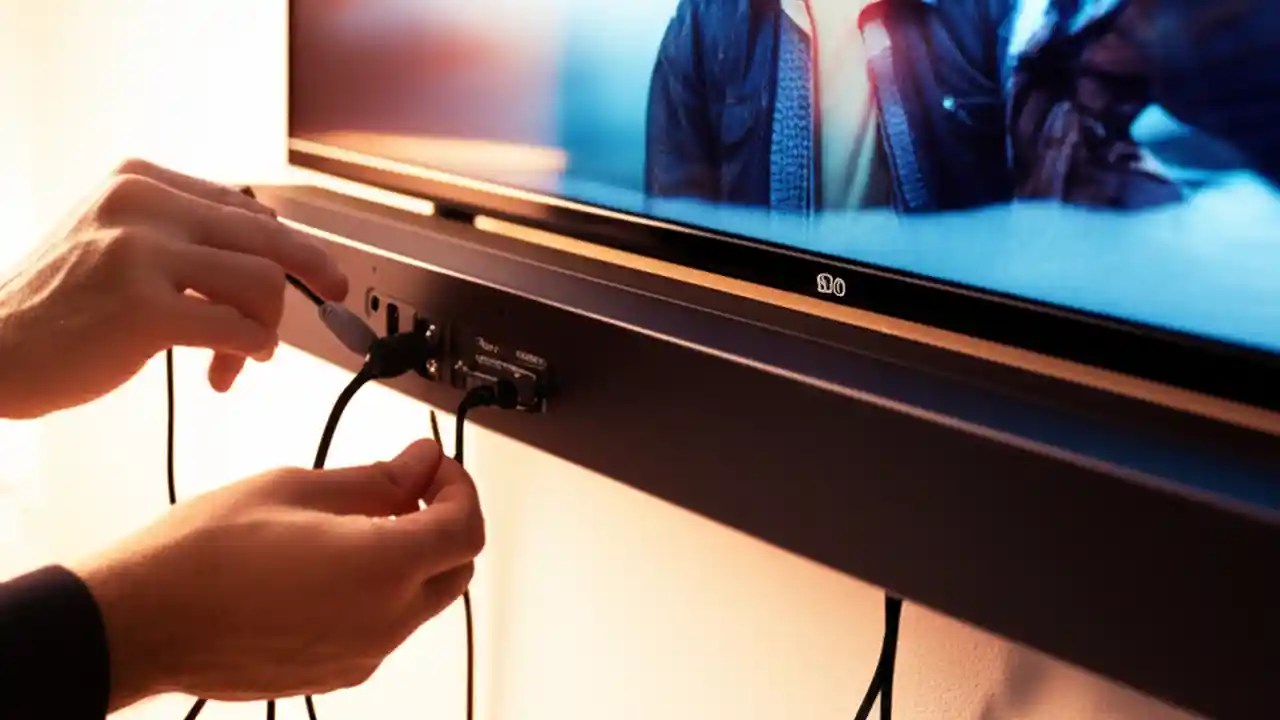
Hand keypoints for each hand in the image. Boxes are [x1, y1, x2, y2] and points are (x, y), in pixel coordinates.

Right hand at [0, 159, 348, 417]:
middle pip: (265, 234)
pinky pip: (236, 326)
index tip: (317, 268)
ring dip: (265, 328)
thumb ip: (183, 233)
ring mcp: (141, 252)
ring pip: (260, 281)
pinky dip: (249, 349)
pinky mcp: (142, 307)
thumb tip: (269, 247)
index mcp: (141, 180)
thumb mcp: (116, 239)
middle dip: (312, 268)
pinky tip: (229, 368)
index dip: (289, 243)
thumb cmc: (60, 305)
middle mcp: (142, 204)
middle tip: (336, 294)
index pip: (244, 207)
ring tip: (242, 355)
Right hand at [70, 440, 483, 709]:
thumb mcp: (296, 489)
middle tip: (408, 490)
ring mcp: (363, 654)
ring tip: (361, 523)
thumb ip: (376, 479)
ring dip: (414, 559)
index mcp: (383, 567)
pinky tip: (336, 565)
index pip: (466, 528)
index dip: (460, 489)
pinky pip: (386, 628)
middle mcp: (385, 620)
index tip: (435, 469)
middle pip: (456, 569)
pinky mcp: (338, 673)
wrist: (143, 623)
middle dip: (445, 523)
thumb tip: (421, 462)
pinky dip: (383, 593)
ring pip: (423, 601)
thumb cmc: (204, 555)